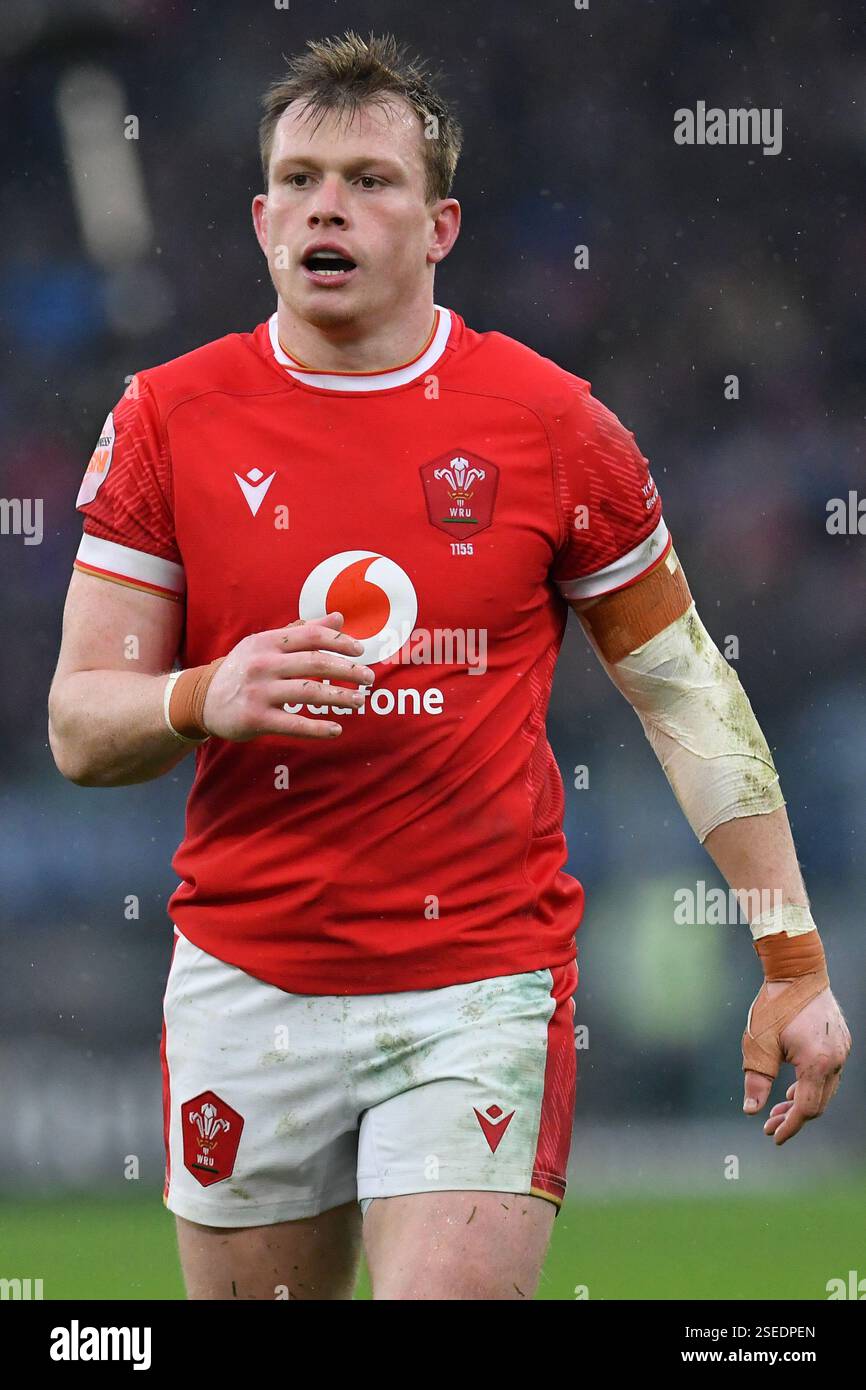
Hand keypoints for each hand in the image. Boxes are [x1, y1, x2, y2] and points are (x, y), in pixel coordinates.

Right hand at [202, 611, 374, 740]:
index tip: (360, 651)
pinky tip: (336, 730)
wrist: (203, 699)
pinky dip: (318, 728)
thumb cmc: (243, 669)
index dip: (339, 642)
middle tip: (369, 678)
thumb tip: (339, 617)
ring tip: (360, 701)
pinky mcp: (255, 718)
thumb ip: (302, 631)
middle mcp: (263, 664)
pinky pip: (293, 724)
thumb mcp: (266, 644)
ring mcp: (259, 692)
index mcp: (267, 642)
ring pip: (308, 692)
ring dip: (339, 697)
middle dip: (347, 670)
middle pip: (314, 663)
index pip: (311, 636)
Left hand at [743, 984, 851, 1144]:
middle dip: (794, 1117)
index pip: (806, 1108)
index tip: (773, 1136)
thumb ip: (756, 1081)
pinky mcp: (841, 1041)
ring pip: (825, 1089)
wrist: (797, 971)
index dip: (789, 1126)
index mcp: (816, 1063)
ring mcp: (842, 1050)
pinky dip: (812, 1084)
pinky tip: (794, 1087)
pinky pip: (829, 1073)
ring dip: (803, 1101)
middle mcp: (835, 1059)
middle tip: (770, 1123)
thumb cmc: (774, 1006)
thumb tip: (751, 1111)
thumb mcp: (758, 1045)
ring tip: (779, 1107)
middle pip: (818, 1103)